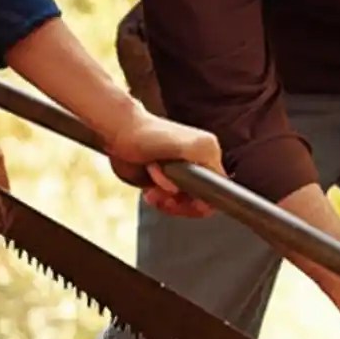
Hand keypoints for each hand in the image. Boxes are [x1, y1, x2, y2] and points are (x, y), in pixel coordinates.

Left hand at [105, 105, 225, 218]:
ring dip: (168, 202)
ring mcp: (181, 174)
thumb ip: (205, 159)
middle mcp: (198, 165)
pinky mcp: (165, 182)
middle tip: (165, 196)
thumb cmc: (149, 135)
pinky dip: (159, 201)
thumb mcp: (185, 144)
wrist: (120, 134)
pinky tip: (150, 192)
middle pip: (201, 200)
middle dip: (182, 203)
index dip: (204, 201)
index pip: (219, 189)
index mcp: (209, 154)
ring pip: (183, 204)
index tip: (188, 201)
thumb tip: (220, 183)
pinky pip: (169, 203)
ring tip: (154, 190)